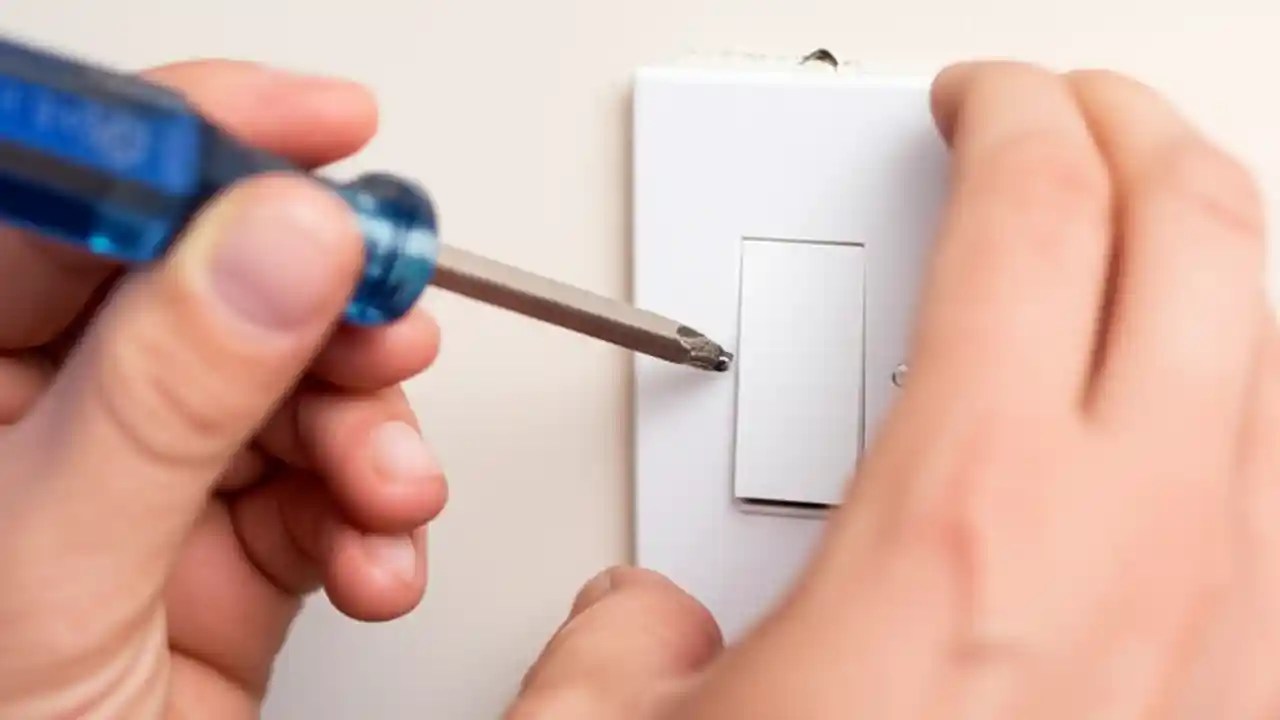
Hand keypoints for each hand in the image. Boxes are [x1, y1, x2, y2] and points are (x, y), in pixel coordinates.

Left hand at [0, 62, 445, 717]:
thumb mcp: (51, 567)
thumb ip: (168, 395)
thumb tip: (282, 242)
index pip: (75, 204)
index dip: (198, 142)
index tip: (317, 128)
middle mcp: (61, 417)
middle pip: (220, 287)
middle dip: (326, 309)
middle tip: (391, 312)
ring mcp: (159, 481)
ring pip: (299, 390)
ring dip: (370, 433)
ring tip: (389, 484)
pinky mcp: (238, 550)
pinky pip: (331, 492)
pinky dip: (377, 521)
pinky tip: (375, 557)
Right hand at [509, 62, 1274, 717]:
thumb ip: (622, 638)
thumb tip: (651, 618)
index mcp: (967, 527)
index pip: (1036, 212)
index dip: (1010, 114)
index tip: (978, 103)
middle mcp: (1141, 563)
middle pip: (1206, 239)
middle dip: (1136, 134)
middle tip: (1071, 118)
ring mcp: (1234, 640)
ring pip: (1276, 362)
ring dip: (1208, 265)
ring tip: (1131, 243)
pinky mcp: (1255, 712)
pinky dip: (1239, 419)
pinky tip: (1174, 432)